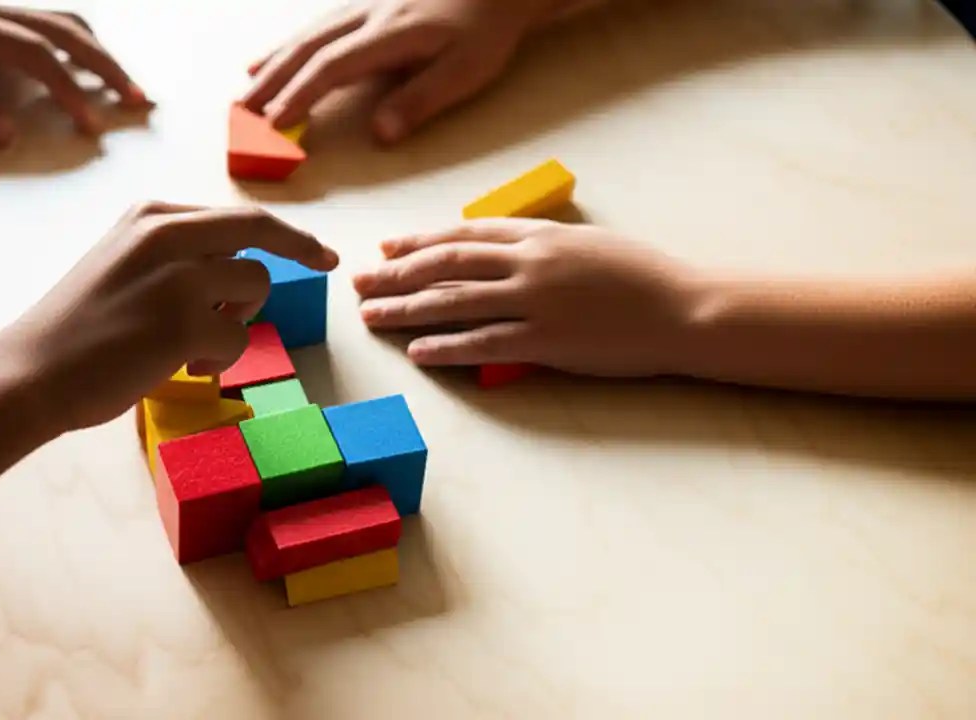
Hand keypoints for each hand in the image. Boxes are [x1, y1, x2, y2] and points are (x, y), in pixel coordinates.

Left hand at [0, 0, 147, 143]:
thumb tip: (10, 133)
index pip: (37, 55)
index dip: (72, 90)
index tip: (94, 127)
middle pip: (60, 27)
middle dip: (106, 64)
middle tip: (140, 100)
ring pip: (51, 15)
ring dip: (93, 47)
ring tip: (120, 80)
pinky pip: (31, 16)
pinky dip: (65, 37)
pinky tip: (70, 59)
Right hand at [0, 203, 338, 434]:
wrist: (31, 372)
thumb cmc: (77, 330)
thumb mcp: (124, 264)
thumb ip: (176, 256)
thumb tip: (241, 270)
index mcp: (151, 215)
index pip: (238, 214)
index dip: (287, 232)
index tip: (317, 250)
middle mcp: (166, 232)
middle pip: (258, 231)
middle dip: (300, 250)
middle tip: (326, 266)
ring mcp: (177, 275)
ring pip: (254, 287)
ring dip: (238, 321)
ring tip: (195, 347)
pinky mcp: (184, 321)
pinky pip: (239, 338)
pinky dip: (221, 360)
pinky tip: (184, 368)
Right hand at [242, 0, 600, 142]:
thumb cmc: (487, 29)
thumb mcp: (466, 71)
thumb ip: (421, 100)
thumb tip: (380, 134)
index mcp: (391, 34)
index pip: (333, 67)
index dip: (301, 95)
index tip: (274, 123)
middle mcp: (368, 15)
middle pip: (307, 50)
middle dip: (271, 85)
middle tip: (241, 118)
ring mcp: (363, 6)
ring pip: (305, 35)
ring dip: (272, 66)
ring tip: (244, 96)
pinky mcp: (364, 4)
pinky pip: (315, 26)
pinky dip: (287, 46)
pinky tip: (270, 60)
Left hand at [353, 219, 699, 376]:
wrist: (684, 308)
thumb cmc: (641, 276)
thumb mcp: (586, 244)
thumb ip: (538, 245)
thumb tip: (495, 251)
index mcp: (537, 235)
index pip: (462, 235)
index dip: (418, 241)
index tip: (386, 246)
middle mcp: (528, 262)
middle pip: (445, 264)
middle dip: (396, 272)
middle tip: (359, 280)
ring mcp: (534, 301)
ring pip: (453, 302)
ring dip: (405, 308)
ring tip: (369, 315)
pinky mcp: (544, 341)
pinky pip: (482, 343)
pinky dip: (445, 346)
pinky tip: (415, 351)